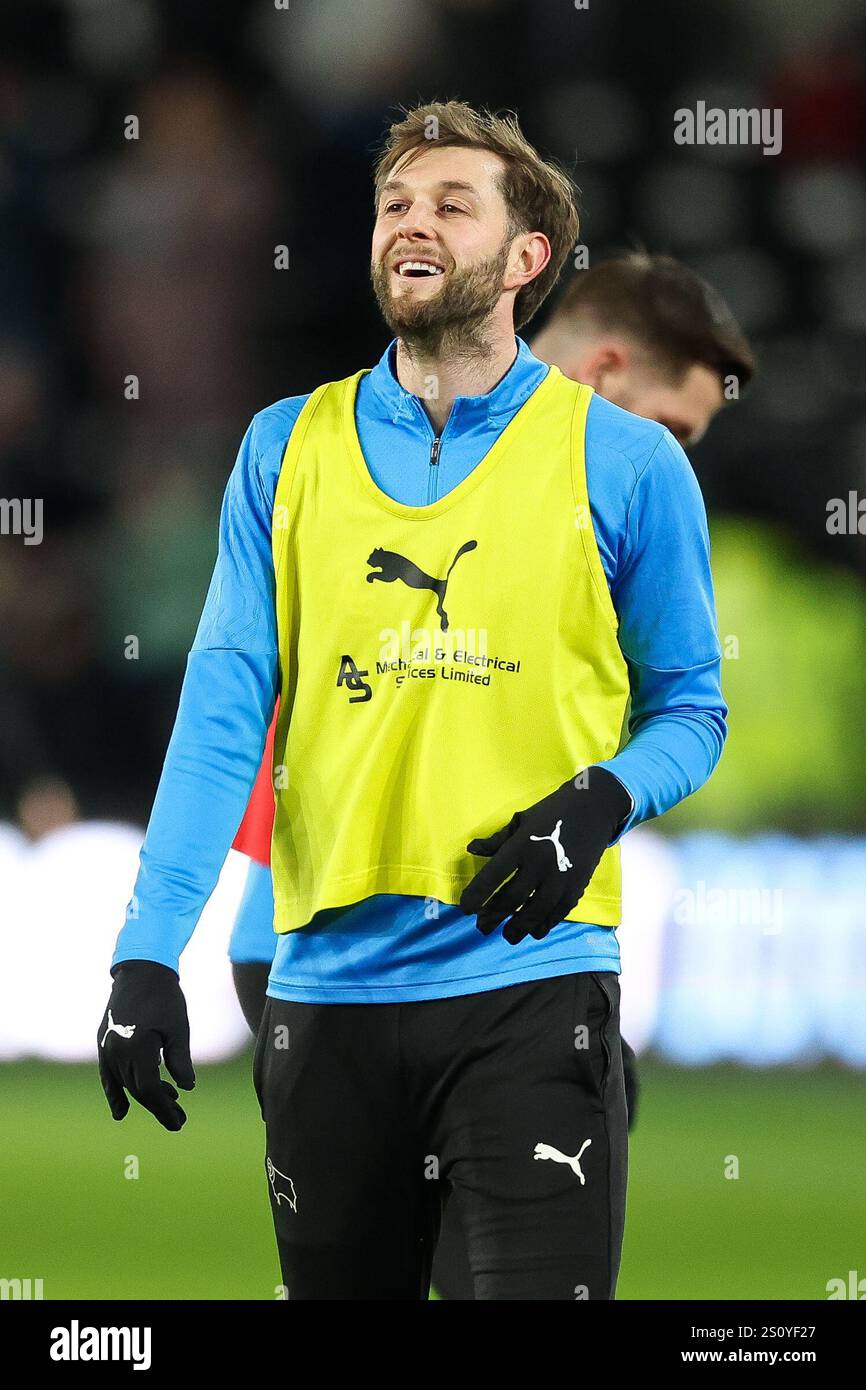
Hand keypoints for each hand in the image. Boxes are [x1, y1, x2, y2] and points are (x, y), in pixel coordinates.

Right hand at [97, 960, 194, 1129]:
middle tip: (179, 1119)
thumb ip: (180, 1060)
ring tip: (169, 1102)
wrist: (141, 971)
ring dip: (144, 1097)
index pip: (149, 1089)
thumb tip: (187, 1089)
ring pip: (124, 1083)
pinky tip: (120, 1112)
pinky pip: (107, 1075)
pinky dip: (114, 1093)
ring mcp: (107, 1047)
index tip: (179, 1120)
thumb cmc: (164, 998)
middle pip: (136, 1090)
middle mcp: (117, 1051)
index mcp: (137, 1047)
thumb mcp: (178, 1028)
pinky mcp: (104, 1043)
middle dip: (158, 1107)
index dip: (164, 1108)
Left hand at [460, 766, 630, 944]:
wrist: (594, 809)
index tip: (466, 908)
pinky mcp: (577, 887)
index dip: (477, 894)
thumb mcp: (520, 821)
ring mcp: (561, 877)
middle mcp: (540, 863)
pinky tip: (533, 931)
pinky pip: (557, 913)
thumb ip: (496, 841)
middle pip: (512, 898)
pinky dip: (544, 925)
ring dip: (518, 928)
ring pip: (535, 912)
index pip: (493, 875)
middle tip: (482, 927)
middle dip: (493, 916)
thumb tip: (471, 850)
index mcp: (522, 844)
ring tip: (507, 936)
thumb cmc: (551, 813)